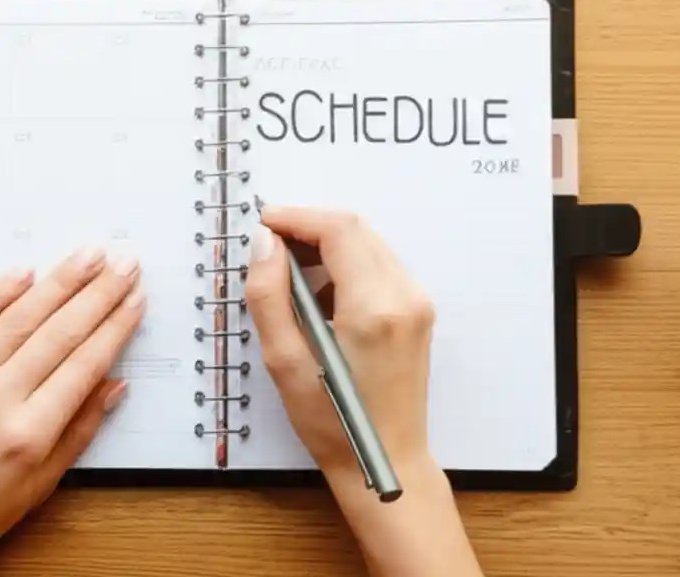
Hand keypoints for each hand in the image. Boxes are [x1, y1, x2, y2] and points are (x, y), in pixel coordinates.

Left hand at [0, 247, 143, 576]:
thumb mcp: (36, 490)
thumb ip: (77, 432)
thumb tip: (113, 385)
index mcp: (28, 435)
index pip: (84, 365)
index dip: (115, 327)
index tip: (135, 299)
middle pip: (58, 333)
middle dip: (98, 293)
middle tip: (124, 262)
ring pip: (17, 320)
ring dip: (57, 282)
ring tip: (87, 255)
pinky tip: (22, 272)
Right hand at [245, 205, 482, 576]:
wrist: (386, 462)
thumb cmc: (332, 423)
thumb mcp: (285, 362)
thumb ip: (269, 296)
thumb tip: (263, 243)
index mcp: (374, 307)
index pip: (338, 230)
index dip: (295, 218)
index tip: (261, 226)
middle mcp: (404, 295)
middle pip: (355, 230)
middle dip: (308, 229)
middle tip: (268, 250)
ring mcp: (417, 303)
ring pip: (368, 244)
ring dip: (326, 246)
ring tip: (288, 276)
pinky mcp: (417, 312)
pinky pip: (378, 266)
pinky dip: (345, 265)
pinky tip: (318, 296)